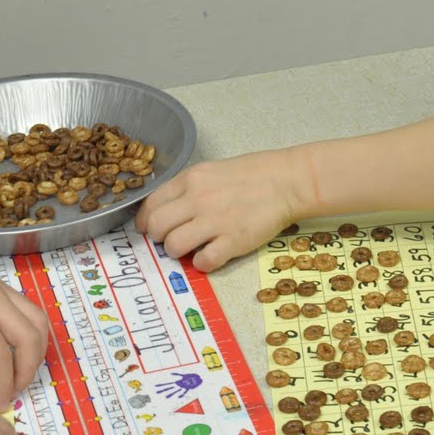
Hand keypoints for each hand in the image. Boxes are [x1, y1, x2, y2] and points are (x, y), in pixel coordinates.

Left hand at [0, 232, 48, 411]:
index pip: (0, 354)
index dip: (4, 384)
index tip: (0, 405)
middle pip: (30, 337)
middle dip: (27, 370)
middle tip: (13, 391)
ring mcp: (1, 288)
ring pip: (38, 321)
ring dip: (36, 350)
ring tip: (19, 372)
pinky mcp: (1, 286)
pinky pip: (29, 310)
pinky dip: (30, 333)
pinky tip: (12, 349)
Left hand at [135, 149, 305, 272]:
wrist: (287, 181)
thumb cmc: (253, 174)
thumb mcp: (212, 170)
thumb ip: (188, 188)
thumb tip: (167, 211)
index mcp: (191, 179)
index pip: (150, 205)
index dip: (146, 222)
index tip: (150, 229)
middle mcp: (198, 199)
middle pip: (156, 227)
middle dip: (158, 238)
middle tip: (171, 240)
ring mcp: (215, 221)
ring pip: (173, 246)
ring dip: (177, 252)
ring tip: (192, 248)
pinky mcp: (233, 241)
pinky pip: (203, 262)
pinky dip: (203, 263)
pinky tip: (211, 255)